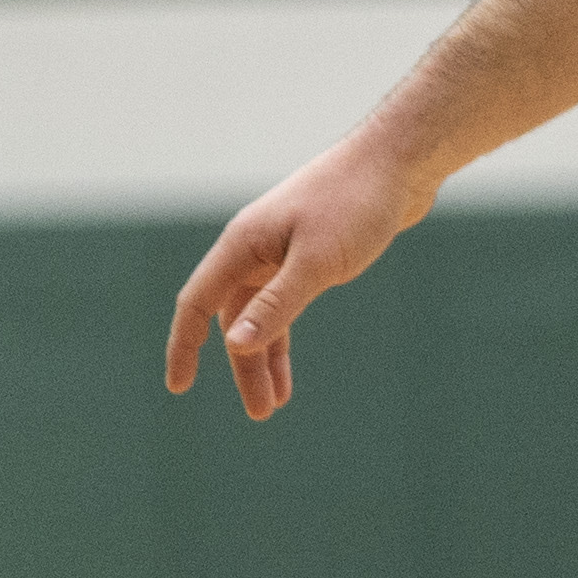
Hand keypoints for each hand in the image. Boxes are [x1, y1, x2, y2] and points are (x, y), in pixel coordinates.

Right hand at [163, 139, 432, 421]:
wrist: (398, 164)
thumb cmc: (355, 204)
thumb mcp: (317, 263)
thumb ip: (277, 305)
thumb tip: (235, 347)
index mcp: (243, 244)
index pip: (198, 302)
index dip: (184, 346)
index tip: (179, 387)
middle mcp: (254, 247)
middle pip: (232, 317)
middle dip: (242, 366)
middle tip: (260, 414)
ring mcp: (279, 250)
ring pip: (259, 314)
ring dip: (265, 357)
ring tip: (275, 403)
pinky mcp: (307, 252)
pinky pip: (283, 303)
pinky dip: (284, 334)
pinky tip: (288, 366)